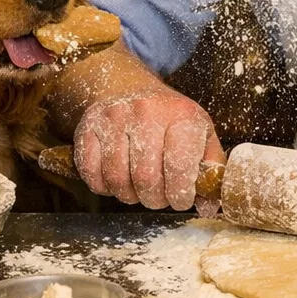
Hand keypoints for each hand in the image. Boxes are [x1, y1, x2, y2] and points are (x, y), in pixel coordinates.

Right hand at [73, 88, 224, 210]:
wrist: (130, 90)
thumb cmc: (171, 120)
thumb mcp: (201, 135)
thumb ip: (209, 170)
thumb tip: (208, 208)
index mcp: (181, 115)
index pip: (179, 166)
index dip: (180, 194)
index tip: (181, 200)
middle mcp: (146, 112)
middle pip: (146, 178)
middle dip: (155, 199)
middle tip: (160, 198)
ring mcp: (114, 117)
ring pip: (117, 179)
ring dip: (130, 196)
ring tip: (140, 190)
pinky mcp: (87, 127)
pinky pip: (91, 173)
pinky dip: (105, 187)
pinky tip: (118, 180)